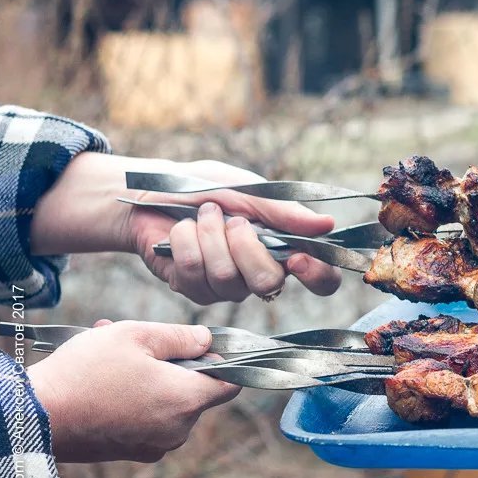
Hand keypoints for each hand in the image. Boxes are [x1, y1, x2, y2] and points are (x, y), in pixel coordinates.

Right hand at [27, 320, 239, 462]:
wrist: (35, 418)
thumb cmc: (86, 373)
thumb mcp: (136, 336)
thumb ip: (180, 337)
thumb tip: (207, 341)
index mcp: (187, 400)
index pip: (230, 384)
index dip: (221, 362)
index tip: (198, 347)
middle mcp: (178, 430)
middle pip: (194, 391)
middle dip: (171, 364)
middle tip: (137, 342)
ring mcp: (154, 445)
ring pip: (166, 402)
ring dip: (148, 378)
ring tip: (111, 355)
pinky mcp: (132, 452)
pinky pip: (146, 419)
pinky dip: (134, 399)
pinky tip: (104, 380)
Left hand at [31, 152, 342, 303]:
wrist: (150, 193)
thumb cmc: (203, 187)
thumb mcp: (246, 192)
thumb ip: (283, 212)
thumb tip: (328, 225)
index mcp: (284, 247)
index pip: (320, 280)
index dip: (317, 276)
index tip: (298, 258)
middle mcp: (260, 273)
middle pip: (270, 283)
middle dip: (245, 247)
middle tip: (231, 220)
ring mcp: (228, 287)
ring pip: (228, 279)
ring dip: (209, 237)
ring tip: (200, 217)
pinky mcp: (194, 290)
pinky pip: (195, 275)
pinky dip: (185, 242)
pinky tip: (180, 231)